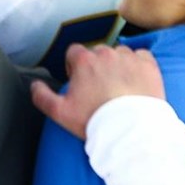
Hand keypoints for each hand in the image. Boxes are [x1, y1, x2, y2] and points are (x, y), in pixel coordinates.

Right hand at [31, 43, 166, 139]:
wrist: (131, 131)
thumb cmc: (95, 121)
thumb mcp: (60, 112)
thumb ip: (42, 96)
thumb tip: (35, 85)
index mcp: (84, 61)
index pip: (74, 52)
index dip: (74, 66)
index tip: (80, 82)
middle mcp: (107, 53)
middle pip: (97, 52)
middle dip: (97, 66)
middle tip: (100, 88)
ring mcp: (129, 58)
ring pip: (119, 53)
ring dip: (117, 65)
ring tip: (119, 86)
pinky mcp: (149, 65)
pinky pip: (141, 57)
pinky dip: (138, 65)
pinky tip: (136, 82)